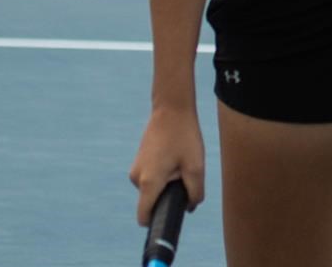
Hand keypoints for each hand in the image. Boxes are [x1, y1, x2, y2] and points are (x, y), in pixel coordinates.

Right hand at [129, 105, 205, 225]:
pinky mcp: (138, 162)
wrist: (171, 109)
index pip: (144, 216)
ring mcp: (135, 169)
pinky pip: (152, 179)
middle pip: (153, 202)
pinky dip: (163, 175)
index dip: (157, 223)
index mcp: (148, 182)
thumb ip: (195, 193)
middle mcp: (136, 178)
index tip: (170, 220)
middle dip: (168, 196)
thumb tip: (189, 207)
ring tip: (180, 163)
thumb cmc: (184, 137)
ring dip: (167, 183)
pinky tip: (174, 158)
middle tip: (184, 177)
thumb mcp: (196, 167)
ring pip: (153, 189)